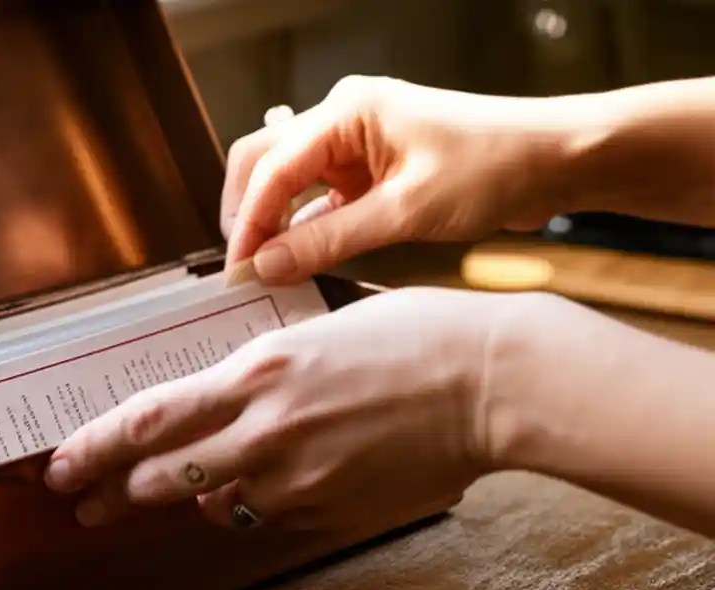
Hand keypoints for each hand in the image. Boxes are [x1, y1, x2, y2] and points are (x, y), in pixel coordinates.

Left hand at [42, 287, 511, 530]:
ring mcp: (297, 482)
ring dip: (184, 503)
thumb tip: (222, 405)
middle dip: (113, 495)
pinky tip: (251, 495)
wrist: (493, 381)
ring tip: (164, 499)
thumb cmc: (413, 335)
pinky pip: (268, 519)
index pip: (145, 422)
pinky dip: (249, 508)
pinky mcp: (331, 514)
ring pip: (212, 507)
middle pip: (159, 479)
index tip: (58, 465)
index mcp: (255, 374)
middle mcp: (264, 433)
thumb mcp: (315, 333)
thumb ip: (257, 378)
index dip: (91, 449)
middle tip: (86, 504)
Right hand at [223, 76, 583, 284]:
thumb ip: (329, 240)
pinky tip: (300, 259)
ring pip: (289, 180)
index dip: (249, 222)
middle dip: (248, 214)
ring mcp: (357, 143)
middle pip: (266, 163)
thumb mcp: (405, 213)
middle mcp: (344, 119)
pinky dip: (308, 226)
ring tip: (267, 269)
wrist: (557, 161)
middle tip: (244, 268)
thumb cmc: (494, 168)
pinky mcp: (373, 168)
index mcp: (347, 111)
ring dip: (275, 222)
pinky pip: (322, 196)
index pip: (272, 168)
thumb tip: (266, 265)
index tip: (239, 270)